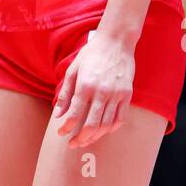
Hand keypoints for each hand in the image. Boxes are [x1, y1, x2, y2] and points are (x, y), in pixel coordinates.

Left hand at [53, 30, 135, 149]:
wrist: (116, 41)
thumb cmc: (91, 54)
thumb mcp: (73, 70)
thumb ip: (65, 94)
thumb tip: (58, 115)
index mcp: (85, 85)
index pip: (74, 115)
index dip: (66, 128)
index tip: (61, 133)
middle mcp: (102, 92)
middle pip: (91, 125)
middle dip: (80, 139)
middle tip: (73, 144)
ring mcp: (116, 95)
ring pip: (106, 126)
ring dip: (94, 137)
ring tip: (86, 141)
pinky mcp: (127, 95)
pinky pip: (120, 119)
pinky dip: (111, 129)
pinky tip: (102, 131)